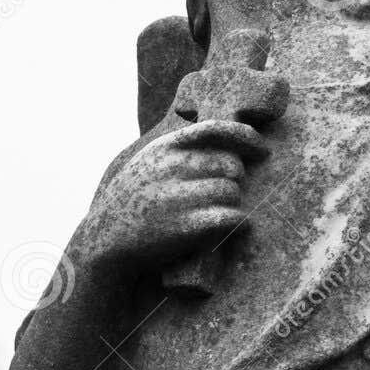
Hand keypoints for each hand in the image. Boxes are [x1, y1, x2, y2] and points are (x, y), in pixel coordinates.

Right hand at [77, 120, 267, 278]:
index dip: (246, 137)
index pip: (216, 129)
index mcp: (166, 147)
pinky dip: (239, 224)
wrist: (106, 240)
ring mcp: (179, 196)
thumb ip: (179, 148)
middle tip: (223, 194)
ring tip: (219, 213)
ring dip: (233, 204)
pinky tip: (236, 228)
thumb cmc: (133, 201)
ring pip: (232, 192)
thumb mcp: (148, 162)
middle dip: (234, 180)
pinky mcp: (186, 226)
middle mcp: (173, 167)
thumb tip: (225, 142)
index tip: (263, 149)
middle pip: (231, 165)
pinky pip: (231, 218)